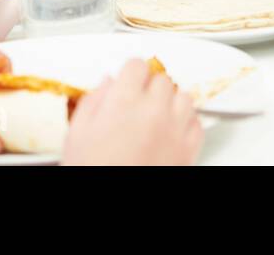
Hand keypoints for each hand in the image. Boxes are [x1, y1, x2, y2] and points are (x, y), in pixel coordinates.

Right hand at [62, 60, 202, 165]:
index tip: (127, 81)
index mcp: (124, 102)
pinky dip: (186, 122)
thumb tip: (106, 83)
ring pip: (183, 96)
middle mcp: (153, 111)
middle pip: (161, 79)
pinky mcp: (189, 149)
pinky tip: (171, 130)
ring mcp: (175, 129)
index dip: (130, 73)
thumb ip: (93, 101)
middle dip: (148, 87)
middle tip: (137, 102)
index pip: (137, 65)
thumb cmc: (93, 171)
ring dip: (170, 101)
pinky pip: (197, 122)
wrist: (109, 208)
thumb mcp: (77, 134)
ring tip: (155, 115)